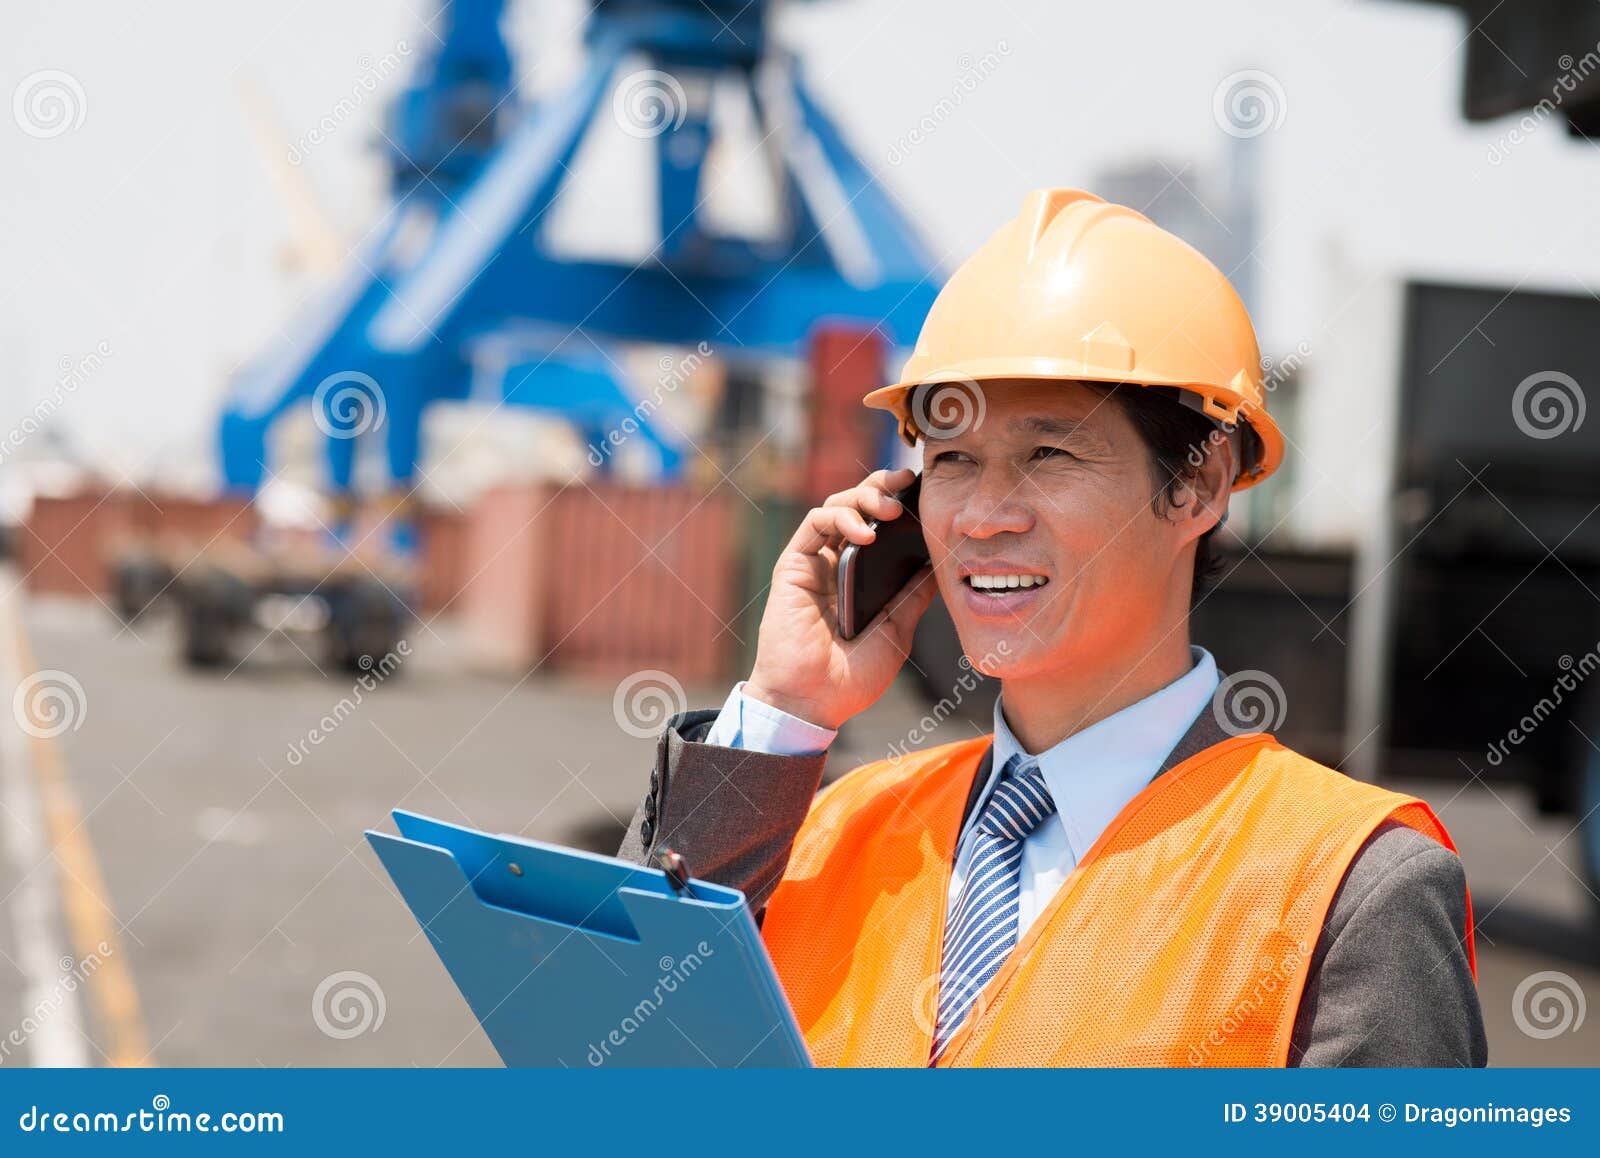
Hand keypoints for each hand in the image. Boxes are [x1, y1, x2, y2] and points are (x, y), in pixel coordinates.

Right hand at [743, 468, 937, 730]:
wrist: (815, 702)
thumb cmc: (854, 674)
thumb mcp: (899, 627)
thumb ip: (915, 593)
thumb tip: (943, 559)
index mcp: (865, 575)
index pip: (884, 524)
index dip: (903, 501)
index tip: (930, 490)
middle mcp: (839, 562)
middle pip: (860, 505)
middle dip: (884, 485)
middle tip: (908, 481)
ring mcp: (817, 562)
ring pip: (837, 505)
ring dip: (865, 496)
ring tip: (890, 508)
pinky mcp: (795, 565)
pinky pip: (815, 524)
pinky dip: (841, 518)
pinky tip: (866, 532)